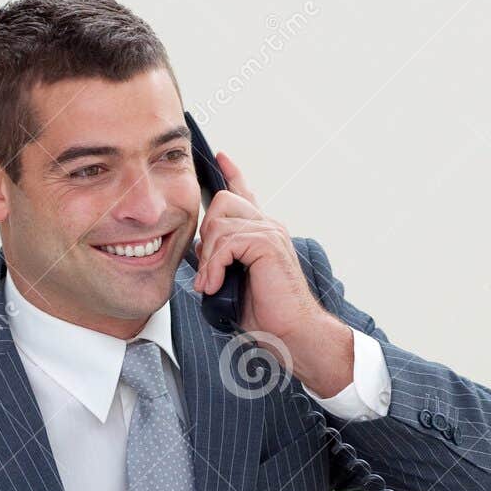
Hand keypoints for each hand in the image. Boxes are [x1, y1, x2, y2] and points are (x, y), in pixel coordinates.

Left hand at [191, 152, 352, 396]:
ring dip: (208, 258)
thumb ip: (220, 261)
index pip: (245, 194)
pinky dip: (214, 265)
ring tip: (212, 284)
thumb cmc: (267, 315)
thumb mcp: (233, 283)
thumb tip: (198, 254)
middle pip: (222, 202)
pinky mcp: (267, 243)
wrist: (292, 333)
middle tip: (208, 271)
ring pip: (220, 223)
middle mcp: (268, 226)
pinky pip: (227, 241)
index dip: (232, 174)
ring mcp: (270, 232)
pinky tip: (215, 285)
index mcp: (261, 234)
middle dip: (206, 236)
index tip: (221, 157)